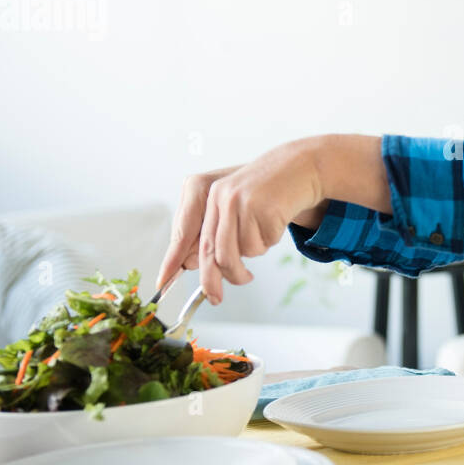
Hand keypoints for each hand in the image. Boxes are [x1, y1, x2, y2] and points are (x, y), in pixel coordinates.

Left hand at [158, 140, 323, 303]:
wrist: (301, 167)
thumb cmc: (265, 190)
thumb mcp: (233, 204)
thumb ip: (213, 229)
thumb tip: (191, 263)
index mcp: (205, 191)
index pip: (183, 232)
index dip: (172, 260)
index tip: (163, 282)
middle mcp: (218, 195)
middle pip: (210, 251)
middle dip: (213, 280)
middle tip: (215, 298)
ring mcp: (240, 201)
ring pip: (237, 253)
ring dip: (249, 258)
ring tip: (261, 240)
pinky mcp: (262, 208)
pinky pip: (261, 245)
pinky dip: (269, 241)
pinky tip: (275, 221)